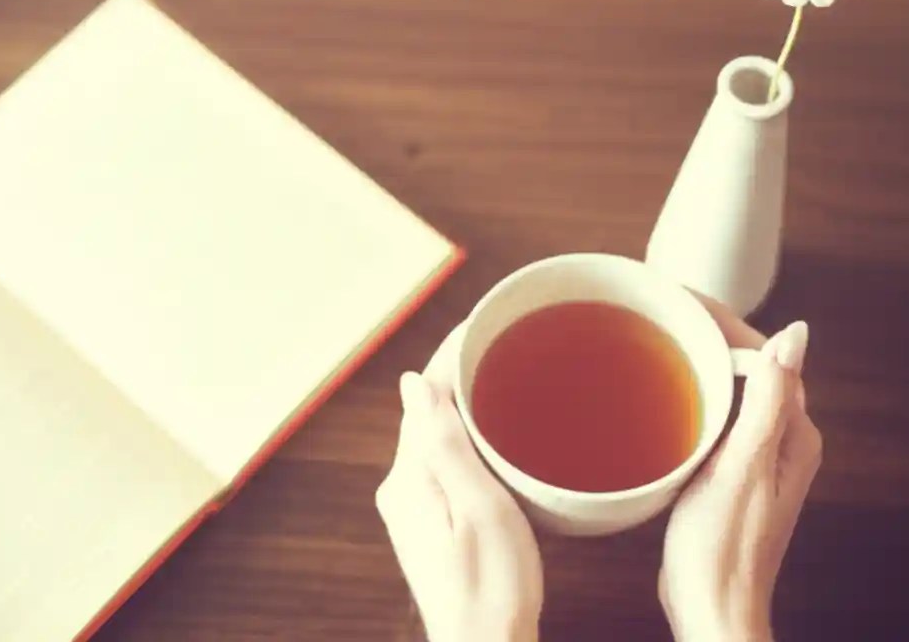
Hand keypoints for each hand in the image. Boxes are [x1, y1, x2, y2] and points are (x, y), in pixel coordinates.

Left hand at [376, 325, 543, 641]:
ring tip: (504, 367)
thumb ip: (445, 445)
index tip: (488, 320)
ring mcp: (413, 505)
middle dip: (461, 370)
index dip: (454, 353)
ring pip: (436, 434)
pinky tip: (495, 430)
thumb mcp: (479, 509)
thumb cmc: (492, 588)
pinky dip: (467, 433)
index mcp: (409, 479)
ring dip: (464, 400)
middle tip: (506, 334)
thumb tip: (411, 383)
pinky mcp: (429, 520)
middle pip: (428, 411)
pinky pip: (443, 458)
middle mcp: (401, 487)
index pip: (425, 396)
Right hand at [659, 298, 820, 641]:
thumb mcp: (743, 466)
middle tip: (658, 309)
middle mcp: (782, 441)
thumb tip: (797, 335)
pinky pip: (715, 417)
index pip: (766, 354)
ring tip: (656, 336)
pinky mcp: (730, 474)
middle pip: (748, 367)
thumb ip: (770, 401)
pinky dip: (690, 397)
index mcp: (793, 434)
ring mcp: (756, 458)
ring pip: (730, 390)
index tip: (680, 298)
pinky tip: (660, 396)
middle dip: (706, 334)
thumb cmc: (723, 551)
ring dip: (697, 362)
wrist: (711, 609)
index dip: (723, 320)